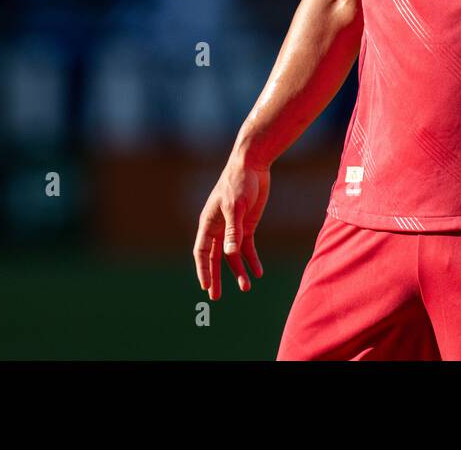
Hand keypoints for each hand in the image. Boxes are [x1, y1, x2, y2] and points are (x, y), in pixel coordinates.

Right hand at [193, 153, 268, 299]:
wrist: (253, 165)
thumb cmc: (238, 182)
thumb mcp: (235, 207)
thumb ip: (233, 231)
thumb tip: (229, 254)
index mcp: (208, 223)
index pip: (202, 251)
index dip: (203, 269)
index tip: (205, 286)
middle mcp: (218, 228)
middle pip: (214, 257)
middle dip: (216, 277)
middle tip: (215, 297)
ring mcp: (233, 227)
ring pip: (232, 255)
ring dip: (238, 270)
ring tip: (246, 287)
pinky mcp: (247, 225)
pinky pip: (247, 247)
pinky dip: (252, 259)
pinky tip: (258, 271)